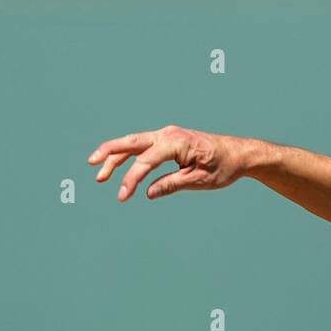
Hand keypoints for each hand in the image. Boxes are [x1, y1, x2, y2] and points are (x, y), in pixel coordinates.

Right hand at [88, 125, 244, 200]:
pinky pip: (143, 146)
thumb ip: (172, 185)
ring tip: (98, 172)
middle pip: (132, 142)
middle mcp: (169, 134)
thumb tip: (147, 193)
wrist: (238, 154)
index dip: (131, 179)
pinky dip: (129, 155)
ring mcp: (168, 135)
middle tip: (92, 165)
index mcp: (178, 142)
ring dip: (115, 156)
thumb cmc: (223, 166)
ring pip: (134, 143)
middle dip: (110, 153)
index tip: (122, 196)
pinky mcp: (168, 141)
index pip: (146, 161)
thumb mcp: (200, 180)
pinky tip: (117, 166)